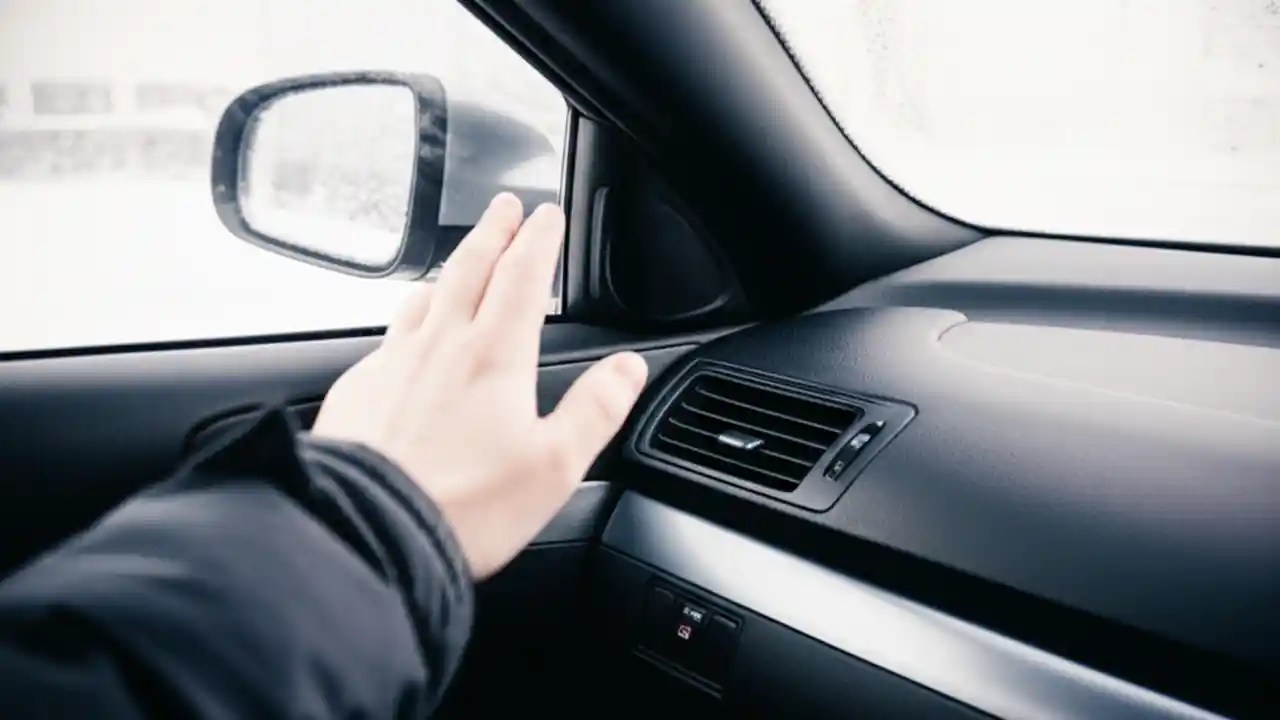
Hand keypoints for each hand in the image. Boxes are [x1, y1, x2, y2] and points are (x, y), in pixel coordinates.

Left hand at [311, 194, 647, 577]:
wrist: (368, 531)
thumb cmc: (463, 507)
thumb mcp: (554, 466)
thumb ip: (595, 409)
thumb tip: (628, 368)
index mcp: (494, 357)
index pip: (522, 277)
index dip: (538, 240)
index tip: (546, 216)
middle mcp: (440, 347)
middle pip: (469, 270)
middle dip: (492, 233)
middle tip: (503, 207)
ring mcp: (392, 365)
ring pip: (423, 298)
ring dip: (448, 271)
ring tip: (457, 263)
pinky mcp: (357, 391)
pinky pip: (387, 340)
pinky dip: (407, 323)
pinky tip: (405, 339)